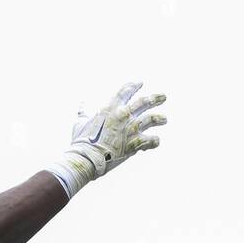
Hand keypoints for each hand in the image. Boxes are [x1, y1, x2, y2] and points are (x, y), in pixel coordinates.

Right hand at [46, 81, 166, 197]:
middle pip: (144, 102)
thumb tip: (81, 104)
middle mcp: (123, 115)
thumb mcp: (80, 124)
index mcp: (110, 108)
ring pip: (152, 119)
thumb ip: (83, 113)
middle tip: (163, 97)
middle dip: (155, 99)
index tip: (140, 83)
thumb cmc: (81, 142)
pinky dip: (154, 141)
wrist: (87, 159)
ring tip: (164, 119)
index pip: (125, 91)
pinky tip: (156, 141)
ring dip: (159, 118)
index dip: (133, 86)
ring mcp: (131, 129)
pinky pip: (151, 141)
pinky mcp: (135, 144)